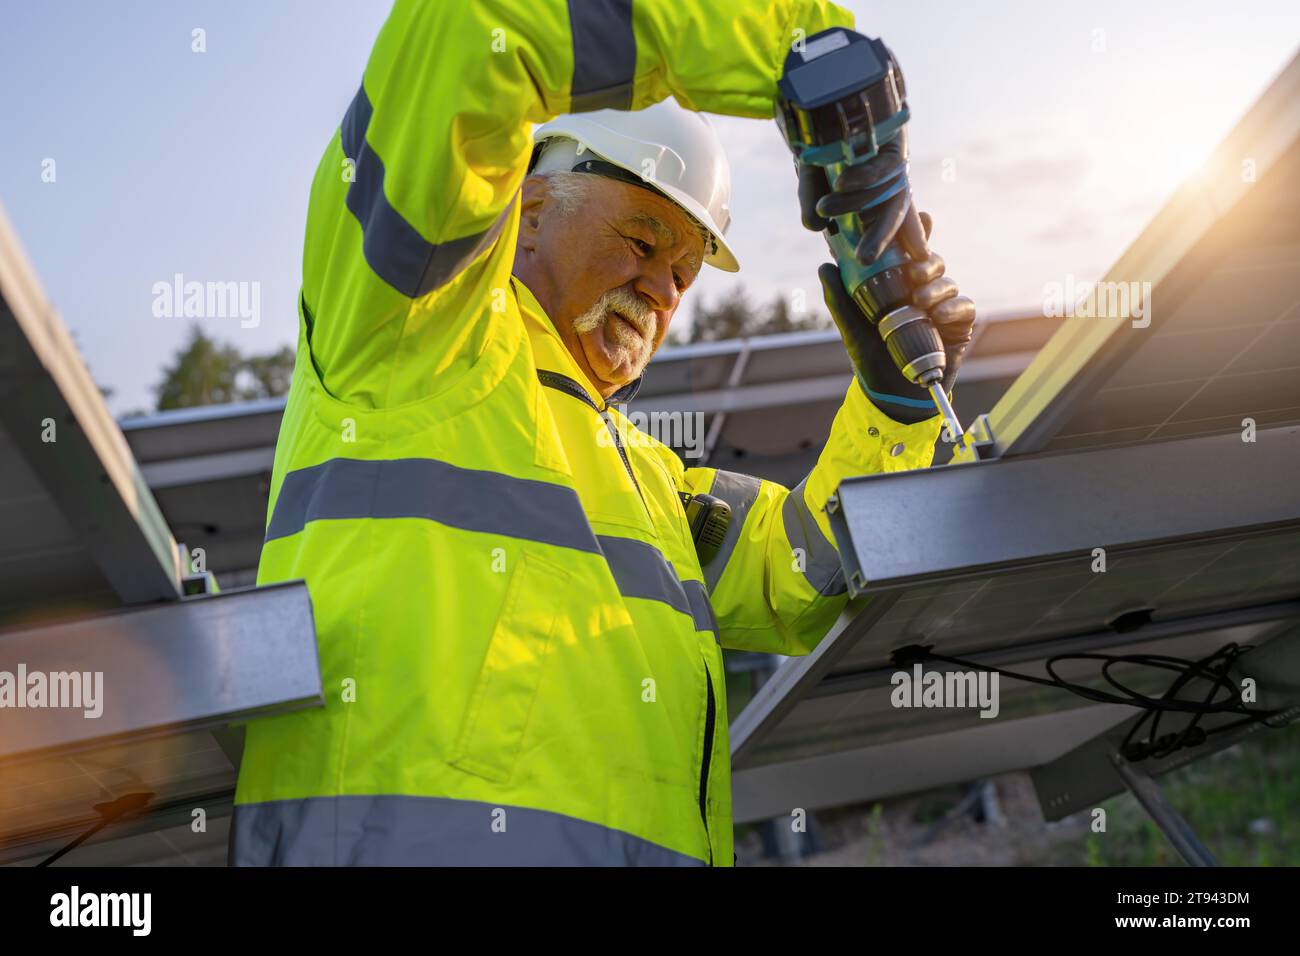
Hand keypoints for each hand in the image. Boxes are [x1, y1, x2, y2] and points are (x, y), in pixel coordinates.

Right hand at [796, 128, 928, 265]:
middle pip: (894, 213)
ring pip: (883, 192)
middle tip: (864, 259)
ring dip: (852, 204)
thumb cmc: (822, 138)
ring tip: (825, 208)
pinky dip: (861, 178)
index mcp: (878, 190)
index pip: (894, 220)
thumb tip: (814, 228)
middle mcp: (890, 178)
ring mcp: (892, 160)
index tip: (914, 258)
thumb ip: (811, 203)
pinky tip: (841, 183)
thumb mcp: (812, 176)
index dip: (906, 239)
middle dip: (881, 238)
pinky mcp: (890, 140)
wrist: (828, 91)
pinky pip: (881, 166)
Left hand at [819, 212, 975, 423]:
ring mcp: (942, 308)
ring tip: (919, 299)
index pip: (908, 253)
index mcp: (898, 285)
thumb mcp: (851, 330)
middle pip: (932, 261)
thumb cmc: (871, 360)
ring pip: (947, 283)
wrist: (892, 396)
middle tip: (913, 271)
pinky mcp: (959, 327)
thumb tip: (825, 267)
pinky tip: (938, 315)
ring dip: (936, 287)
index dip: (916, 233)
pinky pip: (964, 307)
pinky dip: (953, 308)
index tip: (918, 218)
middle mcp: (922, 291)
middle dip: (925, 261)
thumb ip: (840, 300)